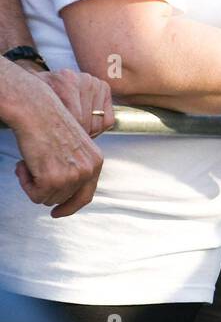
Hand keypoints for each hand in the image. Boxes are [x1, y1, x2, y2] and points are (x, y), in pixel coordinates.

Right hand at [7, 73, 104, 216]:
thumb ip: (75, 168)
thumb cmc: (48, 122)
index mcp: (95, 162)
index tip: (57, 212)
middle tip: (32, 168)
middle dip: (44, 188)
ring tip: (29, 162)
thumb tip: (64, 191)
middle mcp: (87, 170)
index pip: (85, 196)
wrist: (34, 109)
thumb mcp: (73, 146)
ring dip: (33, 183)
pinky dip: (25, 182)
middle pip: (62, 199)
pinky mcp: (53, 179)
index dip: (70, 207)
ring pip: (46, 199)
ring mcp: (71, 176)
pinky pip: (34, 195)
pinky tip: (23, 164)